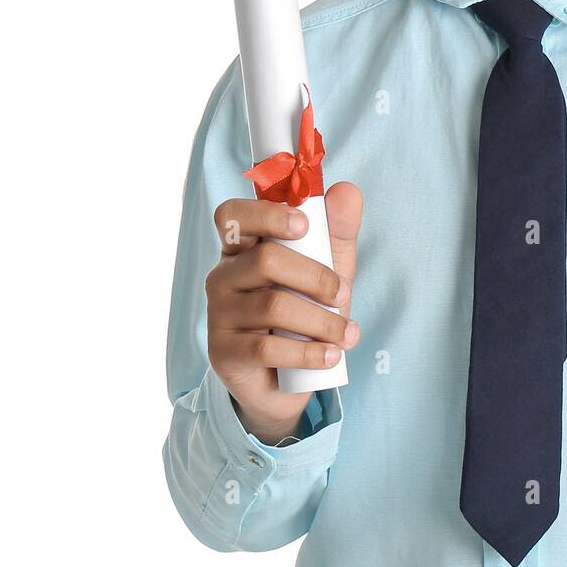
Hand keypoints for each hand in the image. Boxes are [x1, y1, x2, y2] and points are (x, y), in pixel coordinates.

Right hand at [206, 182, 361, 443]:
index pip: (232, 215)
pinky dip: (308, 352)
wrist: (291, 376)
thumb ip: (338, 229)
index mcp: (244, 247)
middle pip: (266, 259)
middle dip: (316, 276)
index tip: (304, 225)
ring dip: (322, 320)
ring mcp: (219, 314)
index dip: (266, 214)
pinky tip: (331, 355)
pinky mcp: (224, 352)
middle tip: (343, 294)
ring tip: (347, 334)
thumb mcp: (329, 267)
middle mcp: (224, 275)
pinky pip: (267, 348)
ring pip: (273, 306)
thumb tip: (347, 190)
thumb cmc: (307, 309)